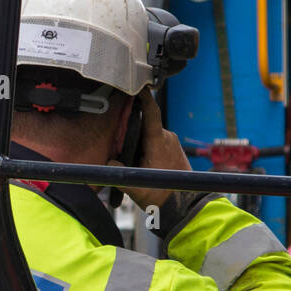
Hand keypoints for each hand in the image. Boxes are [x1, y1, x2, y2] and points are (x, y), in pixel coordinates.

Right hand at [109, 89, 191, 211]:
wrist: (183, 205)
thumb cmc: (162, 195)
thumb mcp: (135, 186)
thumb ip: (119, 174)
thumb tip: (107, 164)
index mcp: (158, 141)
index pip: (150, 111)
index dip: (143, 96)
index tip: (137, 84)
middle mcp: (167, 137)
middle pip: (144, 124)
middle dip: (130, 129)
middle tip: (117, 139)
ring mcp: (171, 143)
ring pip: (148, 134)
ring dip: (137, 142)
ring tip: (129, 158)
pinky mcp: (172, 150)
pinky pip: (155, 142)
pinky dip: (145, 148)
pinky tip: (138, 162)